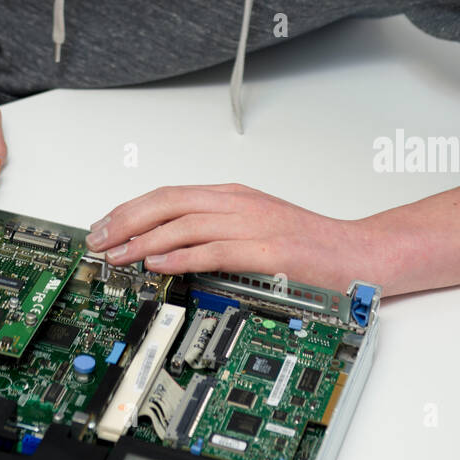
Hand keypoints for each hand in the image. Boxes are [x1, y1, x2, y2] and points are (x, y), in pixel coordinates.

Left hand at [85, 182, 369, 287]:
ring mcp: (254, 224)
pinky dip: (181, 255)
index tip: (104, 226)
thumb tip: (165, 249)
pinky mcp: (268, 250)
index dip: (130, 209)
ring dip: (144, 240)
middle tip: (98, 240)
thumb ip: (215, 233)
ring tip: (118, 255)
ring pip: (185, 224)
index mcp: (233, 196)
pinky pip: (214, 249)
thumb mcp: (256, 228)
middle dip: (126, 220)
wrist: (361, 253)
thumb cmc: (311, 246)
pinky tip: (158, 263)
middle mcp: (239, 203)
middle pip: (168, 202)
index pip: (169, 195)